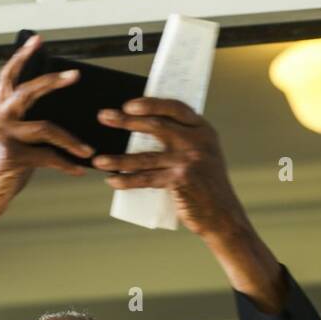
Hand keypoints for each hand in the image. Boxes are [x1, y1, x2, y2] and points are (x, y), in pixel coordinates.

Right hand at [0, 33, 94, 222]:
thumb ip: (25, 132)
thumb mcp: (9, 146)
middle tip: (75, 75)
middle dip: (53, 81)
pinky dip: (66, 164)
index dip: (22, 57)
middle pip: (27, 91)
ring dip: (71, 139)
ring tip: (87, 148)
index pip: (7, 77)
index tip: (37, 41)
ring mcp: (5, 137)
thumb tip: (58, 126)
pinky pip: (48, 156)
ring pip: (46, 127)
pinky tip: (78, 169)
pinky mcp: (13, 157)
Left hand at [91, 97, 246, 238]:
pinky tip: (113, 181)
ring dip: (118, 158)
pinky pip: (147, 179)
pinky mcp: (179, 180)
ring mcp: (188, 160)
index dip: (150, 103)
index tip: (128, 104)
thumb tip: (146, 130)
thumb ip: (183, 141)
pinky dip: (127, 180)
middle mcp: (197, 141)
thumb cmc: (207, 187)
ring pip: (145, 156)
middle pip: (156, 126)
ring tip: (99, 160)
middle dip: (126, 120)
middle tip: (104, 117)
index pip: (174, 108)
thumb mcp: (202, 156)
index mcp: (203, 130)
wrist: (221, 216)